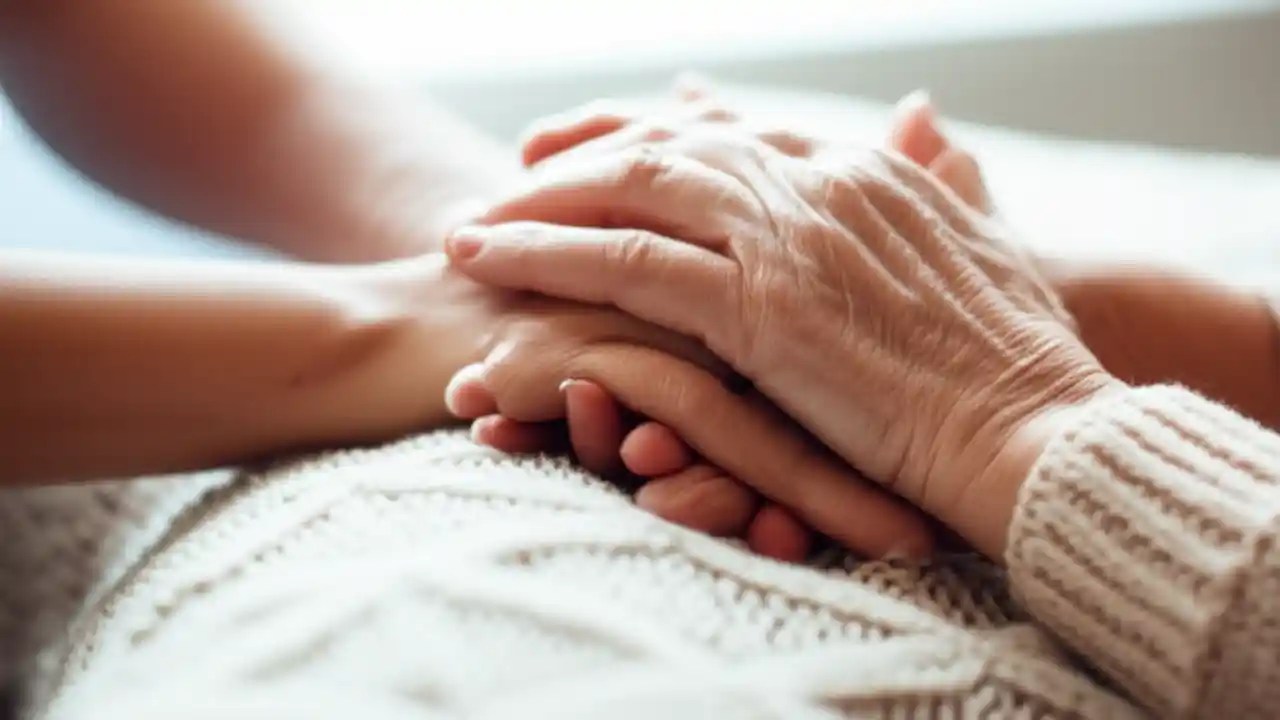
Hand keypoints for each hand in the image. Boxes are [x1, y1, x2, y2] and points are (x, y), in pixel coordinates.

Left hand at [445, 100, 1118, 559]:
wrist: (1046, 430)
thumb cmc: (1023, 364)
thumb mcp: (987, 246)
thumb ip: (942, 179)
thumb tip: (930, 123)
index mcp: (868, 171)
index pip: (735, 131)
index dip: (655, 133)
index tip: (601, 145)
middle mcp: (818, 185)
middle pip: (669, 148)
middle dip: (583, 156)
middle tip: (515, 171)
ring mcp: (787, 239)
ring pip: (631, 193)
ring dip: (540, 202)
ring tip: (472, 223)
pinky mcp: (761, 308)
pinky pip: (626, 266)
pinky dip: (547, 255)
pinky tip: (486, 258)